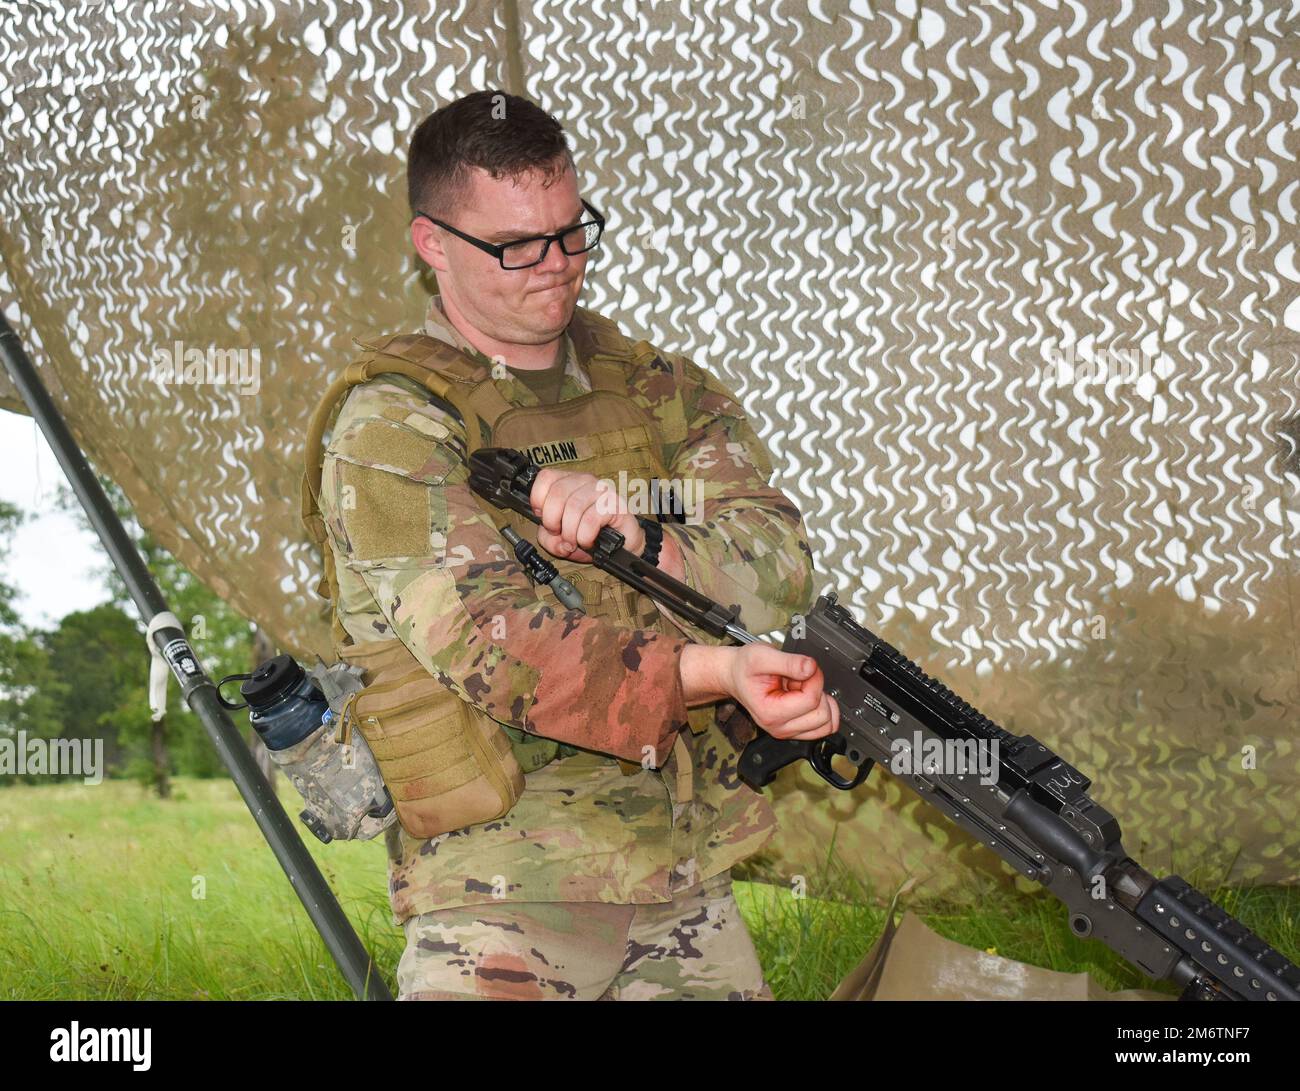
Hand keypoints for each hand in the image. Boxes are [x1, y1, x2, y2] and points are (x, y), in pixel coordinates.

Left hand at [529, 468, 644, 562]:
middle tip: (560, 535)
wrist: (622, 544)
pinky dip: (585, 537)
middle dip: (553, 521)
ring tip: (575, 542)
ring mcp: (601, 490)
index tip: (543, 517)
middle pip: (557, 493)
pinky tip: (588, 541)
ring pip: (574, 507)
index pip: (545, 477)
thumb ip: (548, 539)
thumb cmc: (592, 535)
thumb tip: (555, 539)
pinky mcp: (614, 503)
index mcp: (569, 482)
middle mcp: (584, 481)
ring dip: (570, 532)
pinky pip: (591, 520)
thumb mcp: (560, 539)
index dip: (538, 500)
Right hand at [716, 644, 840, 740]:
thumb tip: (811, 667)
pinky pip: (823, 727)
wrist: (735, 675)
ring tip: (801, 688)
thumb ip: (789, 662)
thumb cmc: (744, 668)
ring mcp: (788, 730)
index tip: (804, 667)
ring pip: (827, 725)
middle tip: (800, 678)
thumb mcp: (761, 655)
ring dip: (821, 702)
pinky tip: (807, 697)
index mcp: (770, 713)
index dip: (814, 678)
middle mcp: (780, 727)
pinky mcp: (795, 729)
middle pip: (822, 716)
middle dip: (818, 691)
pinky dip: (822, 710)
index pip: (811, 700)